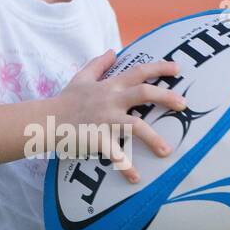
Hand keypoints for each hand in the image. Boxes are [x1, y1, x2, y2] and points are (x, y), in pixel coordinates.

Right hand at [54, 50, 186, 183]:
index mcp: (109, 86)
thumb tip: (113, 51)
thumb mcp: (80, 78)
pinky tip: (135, 178)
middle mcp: (110, 100)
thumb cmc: (64, 101)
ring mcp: (104, 120)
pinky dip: (126, 167)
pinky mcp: (96, 138)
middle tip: (184, 105)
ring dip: (153, 139)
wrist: (45, 121)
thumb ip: (98, 64)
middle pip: (144, 93)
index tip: (178, 69)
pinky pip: (115, 154)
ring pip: (135, 126)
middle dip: (166, 97)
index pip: (138, 71)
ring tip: (167, 151)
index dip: (159, 68)